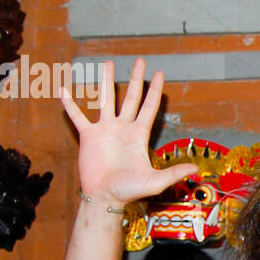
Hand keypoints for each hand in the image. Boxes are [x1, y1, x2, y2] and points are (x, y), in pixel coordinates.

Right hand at [59, 58, 196, 206]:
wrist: (105, 198)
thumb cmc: (129, 191)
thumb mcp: (155, 181)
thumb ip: (174, 172)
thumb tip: (196, 168)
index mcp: (139, 134)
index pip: (150, 107)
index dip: (155, 90)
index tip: (160, 73)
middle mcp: (123, 127)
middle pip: (130, 97)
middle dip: (135, 79)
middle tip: (139, 61)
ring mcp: (105, 130)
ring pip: (106, 99)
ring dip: (106, 81)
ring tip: (108, 63)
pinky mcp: (88, 136)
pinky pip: (77, 116)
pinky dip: (70, 104)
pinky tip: (64, 89)